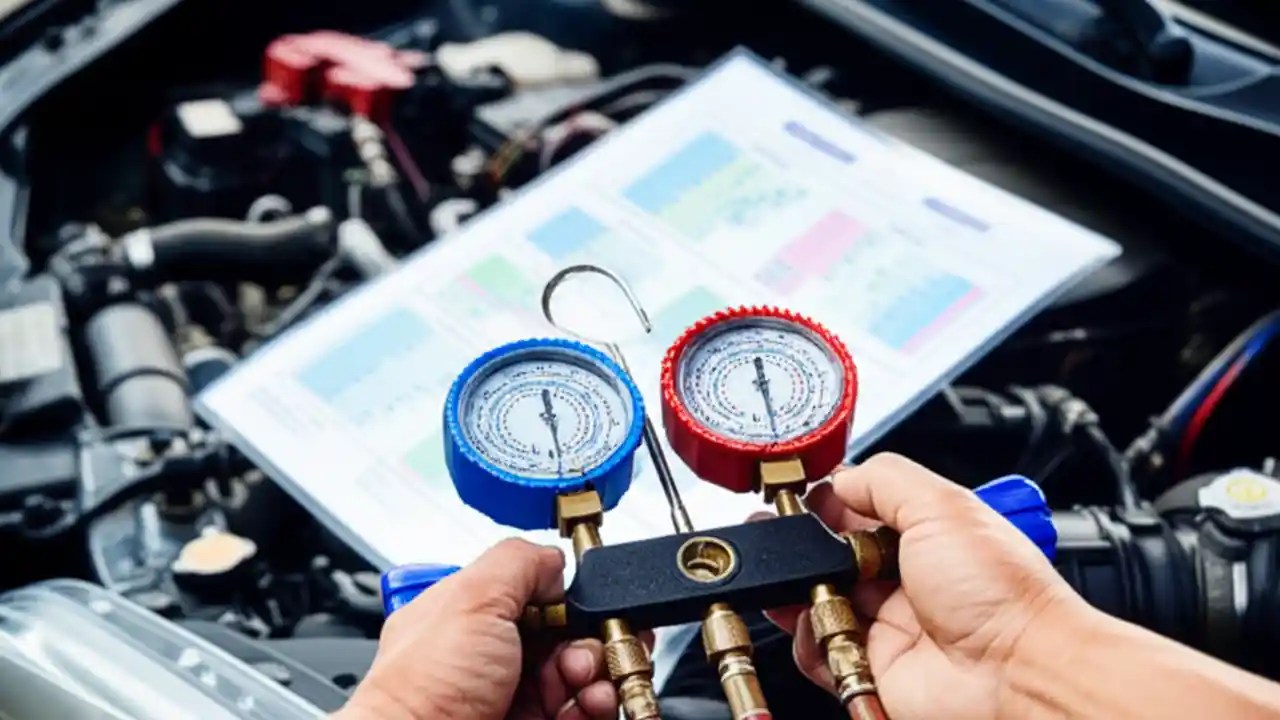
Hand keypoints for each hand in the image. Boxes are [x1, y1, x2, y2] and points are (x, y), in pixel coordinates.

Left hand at [335, 539, 617, 719]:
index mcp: (470, 618)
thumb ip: (517, 564)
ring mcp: (515, 699)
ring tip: (589, 681)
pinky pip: (586, 712)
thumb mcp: (471, 599)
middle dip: (589, 640)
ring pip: (583, 677)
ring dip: (599, 673)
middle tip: (581, 653)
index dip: (567, 599)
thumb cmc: (422, 690)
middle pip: (566, 637)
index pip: (534, 595)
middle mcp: (493, 659)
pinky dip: (600, 706)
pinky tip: (595, 703)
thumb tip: (554, 561)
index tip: (587, 606)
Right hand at [765, 454, 1089, 719]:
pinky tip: (813, 622)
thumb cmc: (1005, 596)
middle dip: (801, 548)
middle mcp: (904, 578)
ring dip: (796, 591)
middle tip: (782, 539)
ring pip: (817, 601)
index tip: (798, 497)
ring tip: (792, 581)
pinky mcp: (870, 666)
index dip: (827, 503)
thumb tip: (839, 477)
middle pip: (832, 557)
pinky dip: (805, 639)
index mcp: (927, 534)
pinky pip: (818, 650)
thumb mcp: (943, 507)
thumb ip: (885, 480)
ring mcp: (887, 624)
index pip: (859, 509)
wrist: (1017, 674)